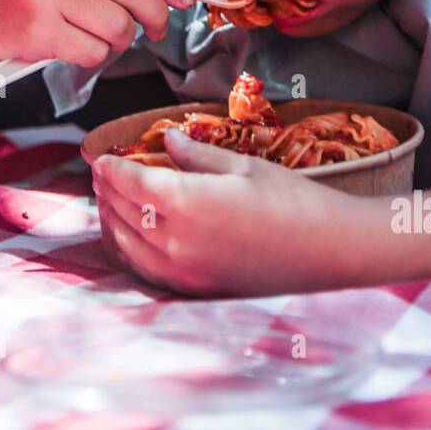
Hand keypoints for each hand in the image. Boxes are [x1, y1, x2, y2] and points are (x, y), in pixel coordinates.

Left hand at [92, 128, 365, 296]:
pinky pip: (146, 270)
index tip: (100, 158)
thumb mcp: (242, 167)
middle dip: (107, 191)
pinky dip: (130, 250)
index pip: (128, 182)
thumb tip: (169, 140)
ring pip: (126, 245)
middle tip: (102, 174)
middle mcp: (176, 242)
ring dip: (112, 220)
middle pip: (121, 212)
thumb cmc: (294, 203)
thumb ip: (196, 156)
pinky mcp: (196, 290)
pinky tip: (132, 237)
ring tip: (110, 201)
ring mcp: (184, 272)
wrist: (330, 253)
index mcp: (185, 203)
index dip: (110, 168)